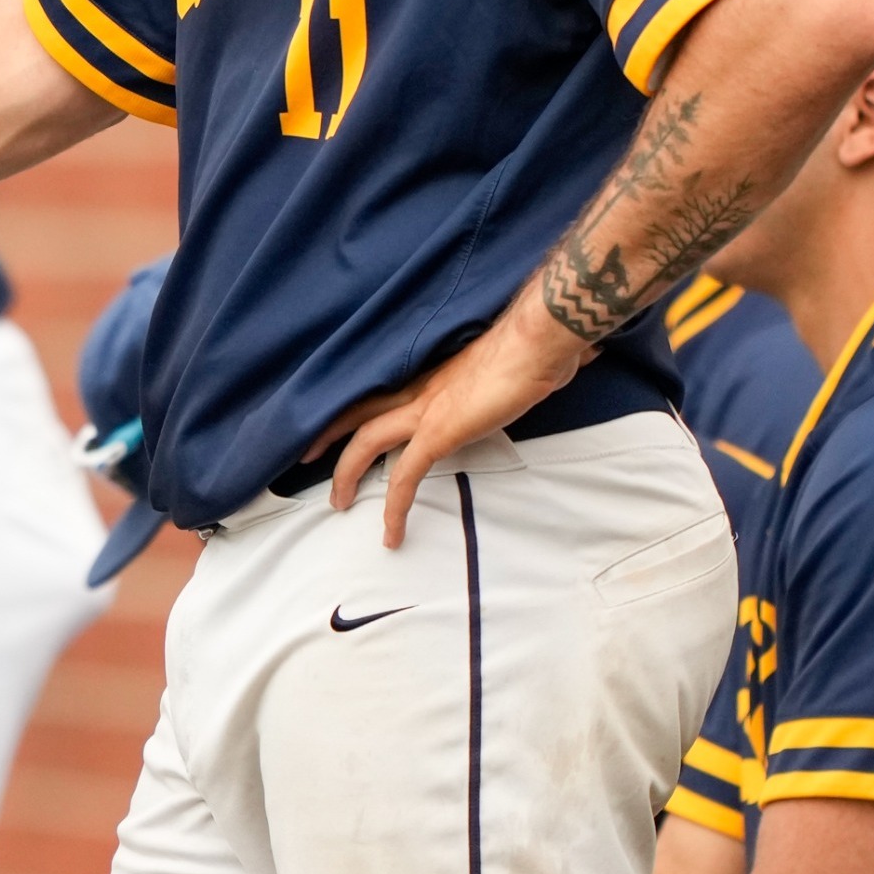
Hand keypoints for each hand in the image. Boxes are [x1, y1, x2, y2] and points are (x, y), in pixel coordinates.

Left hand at [317, 302, 591, 549]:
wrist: (539, 339)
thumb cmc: (536, 345)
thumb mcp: (519, 361)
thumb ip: (523, 370)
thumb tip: (568, 362)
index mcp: (433, 372)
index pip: (380, 387)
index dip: (355, 403)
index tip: (338, 419)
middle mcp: (419, 387)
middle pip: (356, 410)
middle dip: (327, 434)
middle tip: (305, 456)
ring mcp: (424, 408)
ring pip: (363, 442)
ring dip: (345, 473)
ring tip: (337, 503)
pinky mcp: (438, 432)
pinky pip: (403, 477)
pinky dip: (393, 508)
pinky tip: (391, 534)